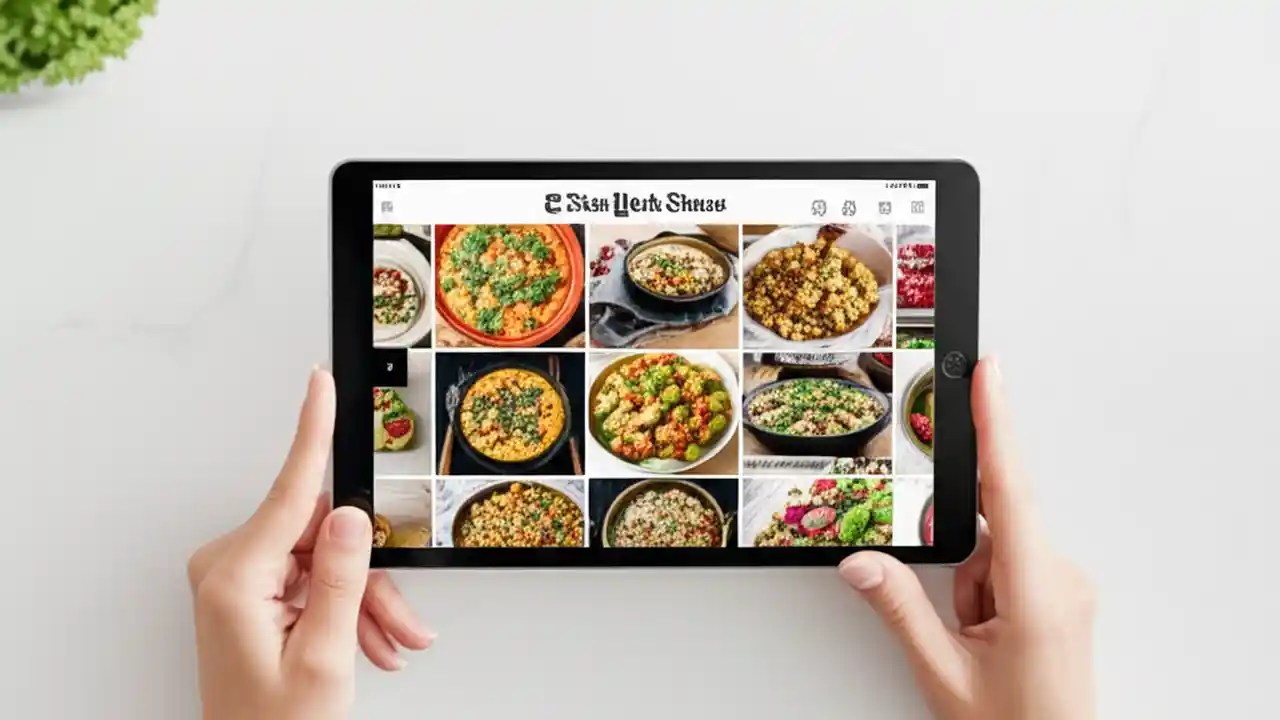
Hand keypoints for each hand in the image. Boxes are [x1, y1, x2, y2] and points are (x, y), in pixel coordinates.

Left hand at [187, 369, 433, 719]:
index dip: (313, 431)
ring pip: (327, 560)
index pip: (290, 490)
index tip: (320, 384)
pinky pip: (315, 578)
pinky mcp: (252, 592)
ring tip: (386, 643)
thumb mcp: (325, 657)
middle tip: (398, 621)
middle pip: (323, 536)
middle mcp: (230, 569)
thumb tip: (353, 517)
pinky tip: (367, 641)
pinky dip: (347, 608)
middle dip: (369, 577)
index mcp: (236, 579)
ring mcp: (240, 580)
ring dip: (364, 600)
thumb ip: (343, 580)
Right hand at [838, 358, 1095, 719]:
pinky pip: (1004, 565)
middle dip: (958, 564)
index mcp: (1039, 592)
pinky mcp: (1057, 595)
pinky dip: (979, 589)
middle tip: (957, 615)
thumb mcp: (943, 674)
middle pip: (992, 523)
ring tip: (969, 641)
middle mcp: (1060, 579)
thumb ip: (898, 609)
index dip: (997, 425)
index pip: (1010, 489)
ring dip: (968, 585)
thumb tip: (859, 561)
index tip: (990, 374)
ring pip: (993, 548)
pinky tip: (978, 632)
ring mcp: (1063, 586)